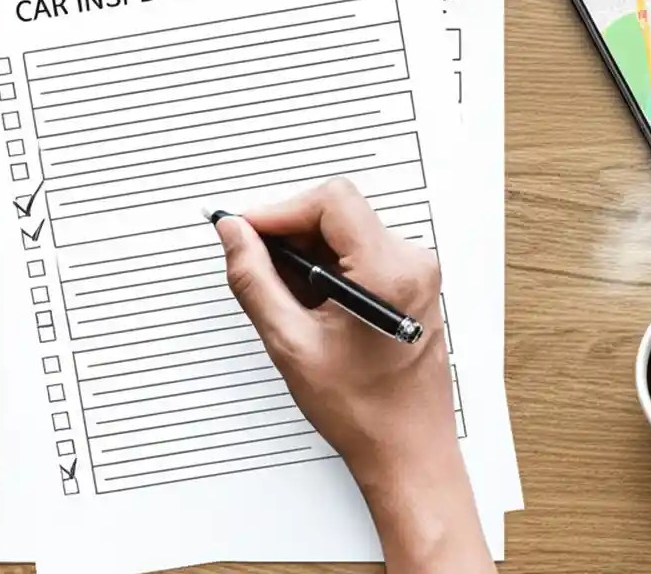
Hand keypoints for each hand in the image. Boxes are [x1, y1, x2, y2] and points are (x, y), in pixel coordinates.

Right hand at [214, 179, 491, 572]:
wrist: (408, 450)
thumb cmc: (364, 411)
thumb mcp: (291, 343)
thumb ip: (255, 280)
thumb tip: (234, 235)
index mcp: (390, 272)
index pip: (331, 201)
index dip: (280, 211)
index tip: (246, 231)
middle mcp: (412, 264)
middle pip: (338, 213)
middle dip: (290, 234)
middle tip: (254, 264)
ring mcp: (416, 274)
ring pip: (346, 232)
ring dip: (307, 255)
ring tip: (285, 299)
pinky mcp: (412, 285)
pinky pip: (361, 253)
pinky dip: (326, 269)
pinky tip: (309, 307)